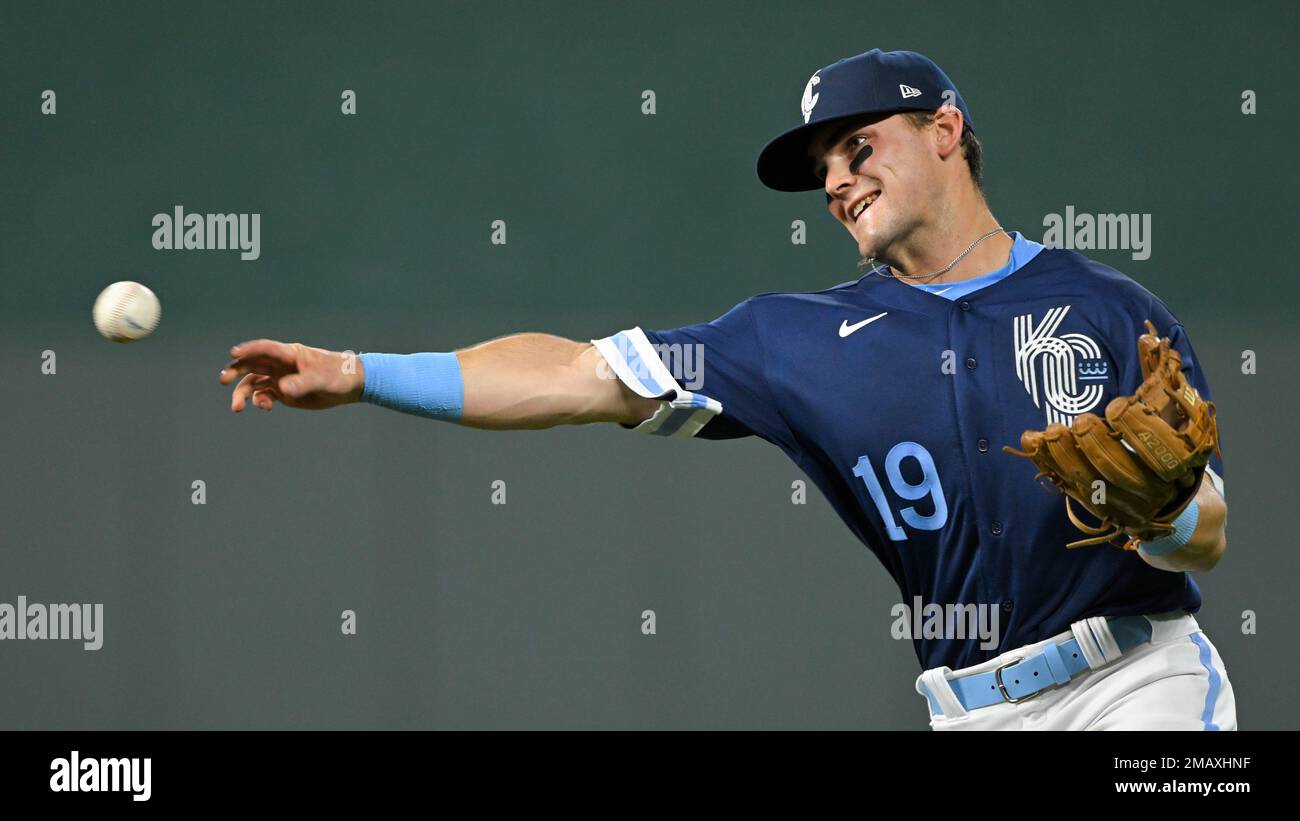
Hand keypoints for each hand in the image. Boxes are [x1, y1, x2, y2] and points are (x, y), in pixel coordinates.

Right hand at [219, 340, 364, 411]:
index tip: (234, 353)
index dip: (249, 349)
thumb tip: (282, 389)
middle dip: (235, 371)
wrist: (350, 386)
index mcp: (289, 354)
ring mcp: (280, 378)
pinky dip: (260, 401)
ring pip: (253, 382)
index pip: (265, 348)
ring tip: (237, 408)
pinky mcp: (283, 392)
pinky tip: (265, 408)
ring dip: (243, 393)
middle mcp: (280, 365)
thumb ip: (302, 383)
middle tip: (223, 380)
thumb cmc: (338, 375)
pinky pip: (264, 395)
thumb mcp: (322, 379)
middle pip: (251, 364)